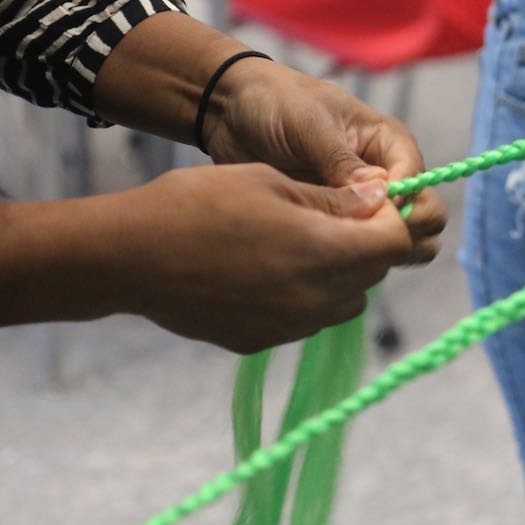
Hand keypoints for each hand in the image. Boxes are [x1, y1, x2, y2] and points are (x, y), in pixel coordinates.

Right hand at [117, 164, 413, 352]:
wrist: (129, 257)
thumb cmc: (199, 204)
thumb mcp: (271, 182)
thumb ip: (333, 198)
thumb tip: (380, 200)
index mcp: (324, 252)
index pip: (395, 243)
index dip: (390, 218)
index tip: (369, 201)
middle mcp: (315, 299)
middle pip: (373, 274)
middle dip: (366, 244)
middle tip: (329, 215)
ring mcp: (289, 327)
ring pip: (344, 302)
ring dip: (338, 274)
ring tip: (295, 243)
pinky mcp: (261, 341)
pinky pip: (305, 319)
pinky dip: (303, 296)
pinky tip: (262, 270)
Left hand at [204, 60, 445, 262]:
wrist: (230, 111)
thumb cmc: (276, 102)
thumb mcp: (310, 124)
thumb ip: (342, 159)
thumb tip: (380, 192)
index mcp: (388, 142)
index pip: (419, 181)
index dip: (404, 205)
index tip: (373, 217)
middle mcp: (383, 174)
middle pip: (420, 214)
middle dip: (403, 231)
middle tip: (364, 239)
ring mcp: (359, 202)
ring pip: (395, 238)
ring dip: (381, 249)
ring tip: (344, 250)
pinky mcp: (335, 221)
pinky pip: (357, 247)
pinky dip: (353, 257)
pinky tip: (327, 258)